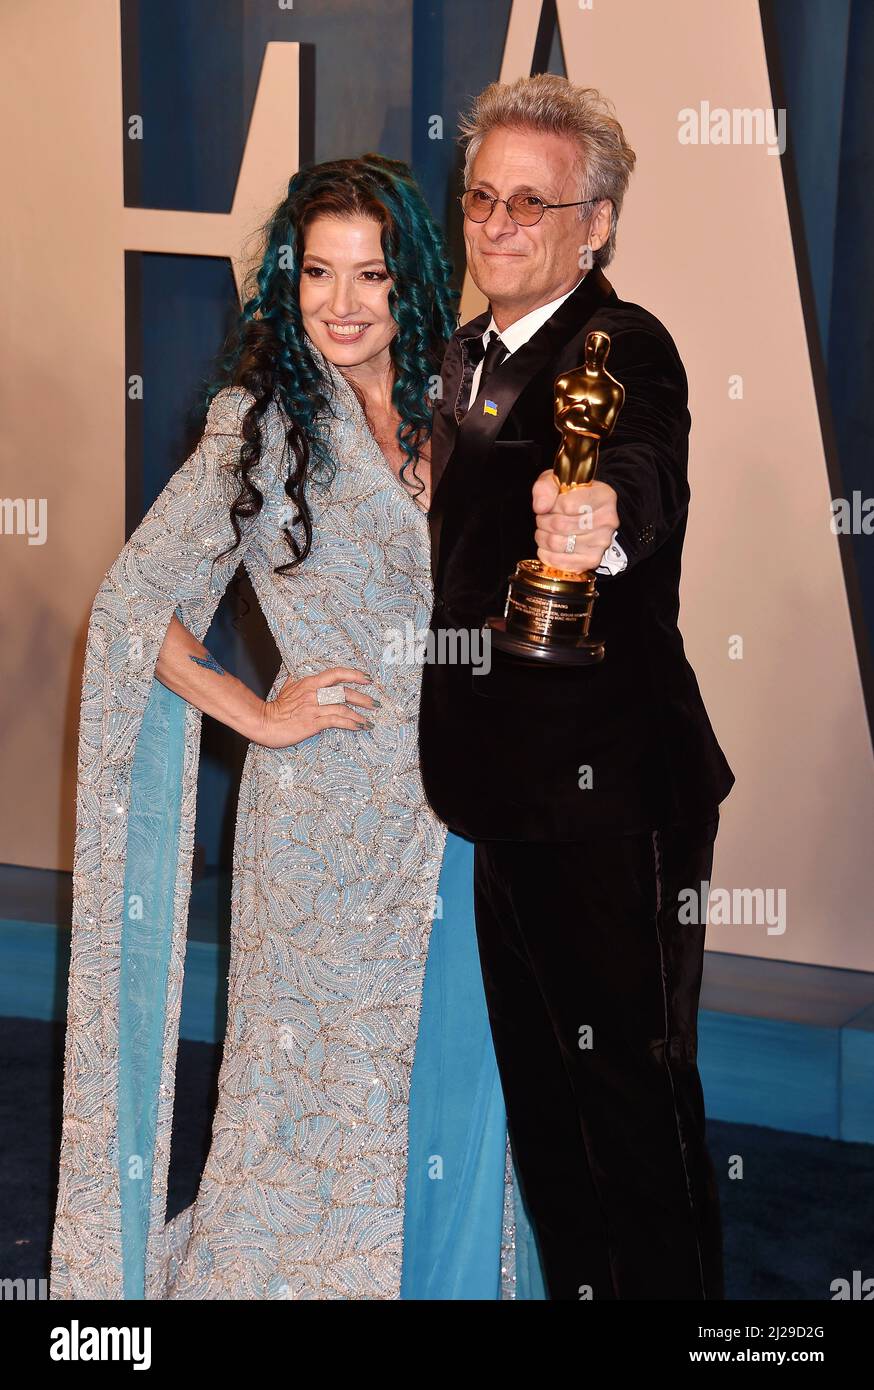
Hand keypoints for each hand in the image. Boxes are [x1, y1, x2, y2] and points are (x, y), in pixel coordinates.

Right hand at [254, 666, 376, 748]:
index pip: (336, 674)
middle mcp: (314, 693)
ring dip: (359, 715)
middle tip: (375, 703)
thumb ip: (296, 681)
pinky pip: (336, 721)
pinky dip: (350, 723)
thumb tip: (298, 673)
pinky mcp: (313, 723)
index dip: (354, 674)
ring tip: (369, 721)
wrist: (264, 722)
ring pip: (343, 707)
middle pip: (344, 691)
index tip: (367, 679)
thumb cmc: (275, 708)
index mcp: (309, 683)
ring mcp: (314, 708)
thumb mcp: (287, 688)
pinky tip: (359, 727)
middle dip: (363, 698)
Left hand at [531, 471, 618, 574]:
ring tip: (545, 530)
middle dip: (543, 522)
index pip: (567, 505)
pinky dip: (547, 554)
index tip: (551, 504)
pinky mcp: (592, 560)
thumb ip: (546, 487)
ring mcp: (601, 542)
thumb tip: (541, 507)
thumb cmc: (572, 496)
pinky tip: (548, 546)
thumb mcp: (558, 481)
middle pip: (560, 525)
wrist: (587, 514)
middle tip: (543, 518)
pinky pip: (559, 561)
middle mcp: (607, 521)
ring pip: (557, 544)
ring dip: (543, 537)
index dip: (551, 505)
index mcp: (604, 496)